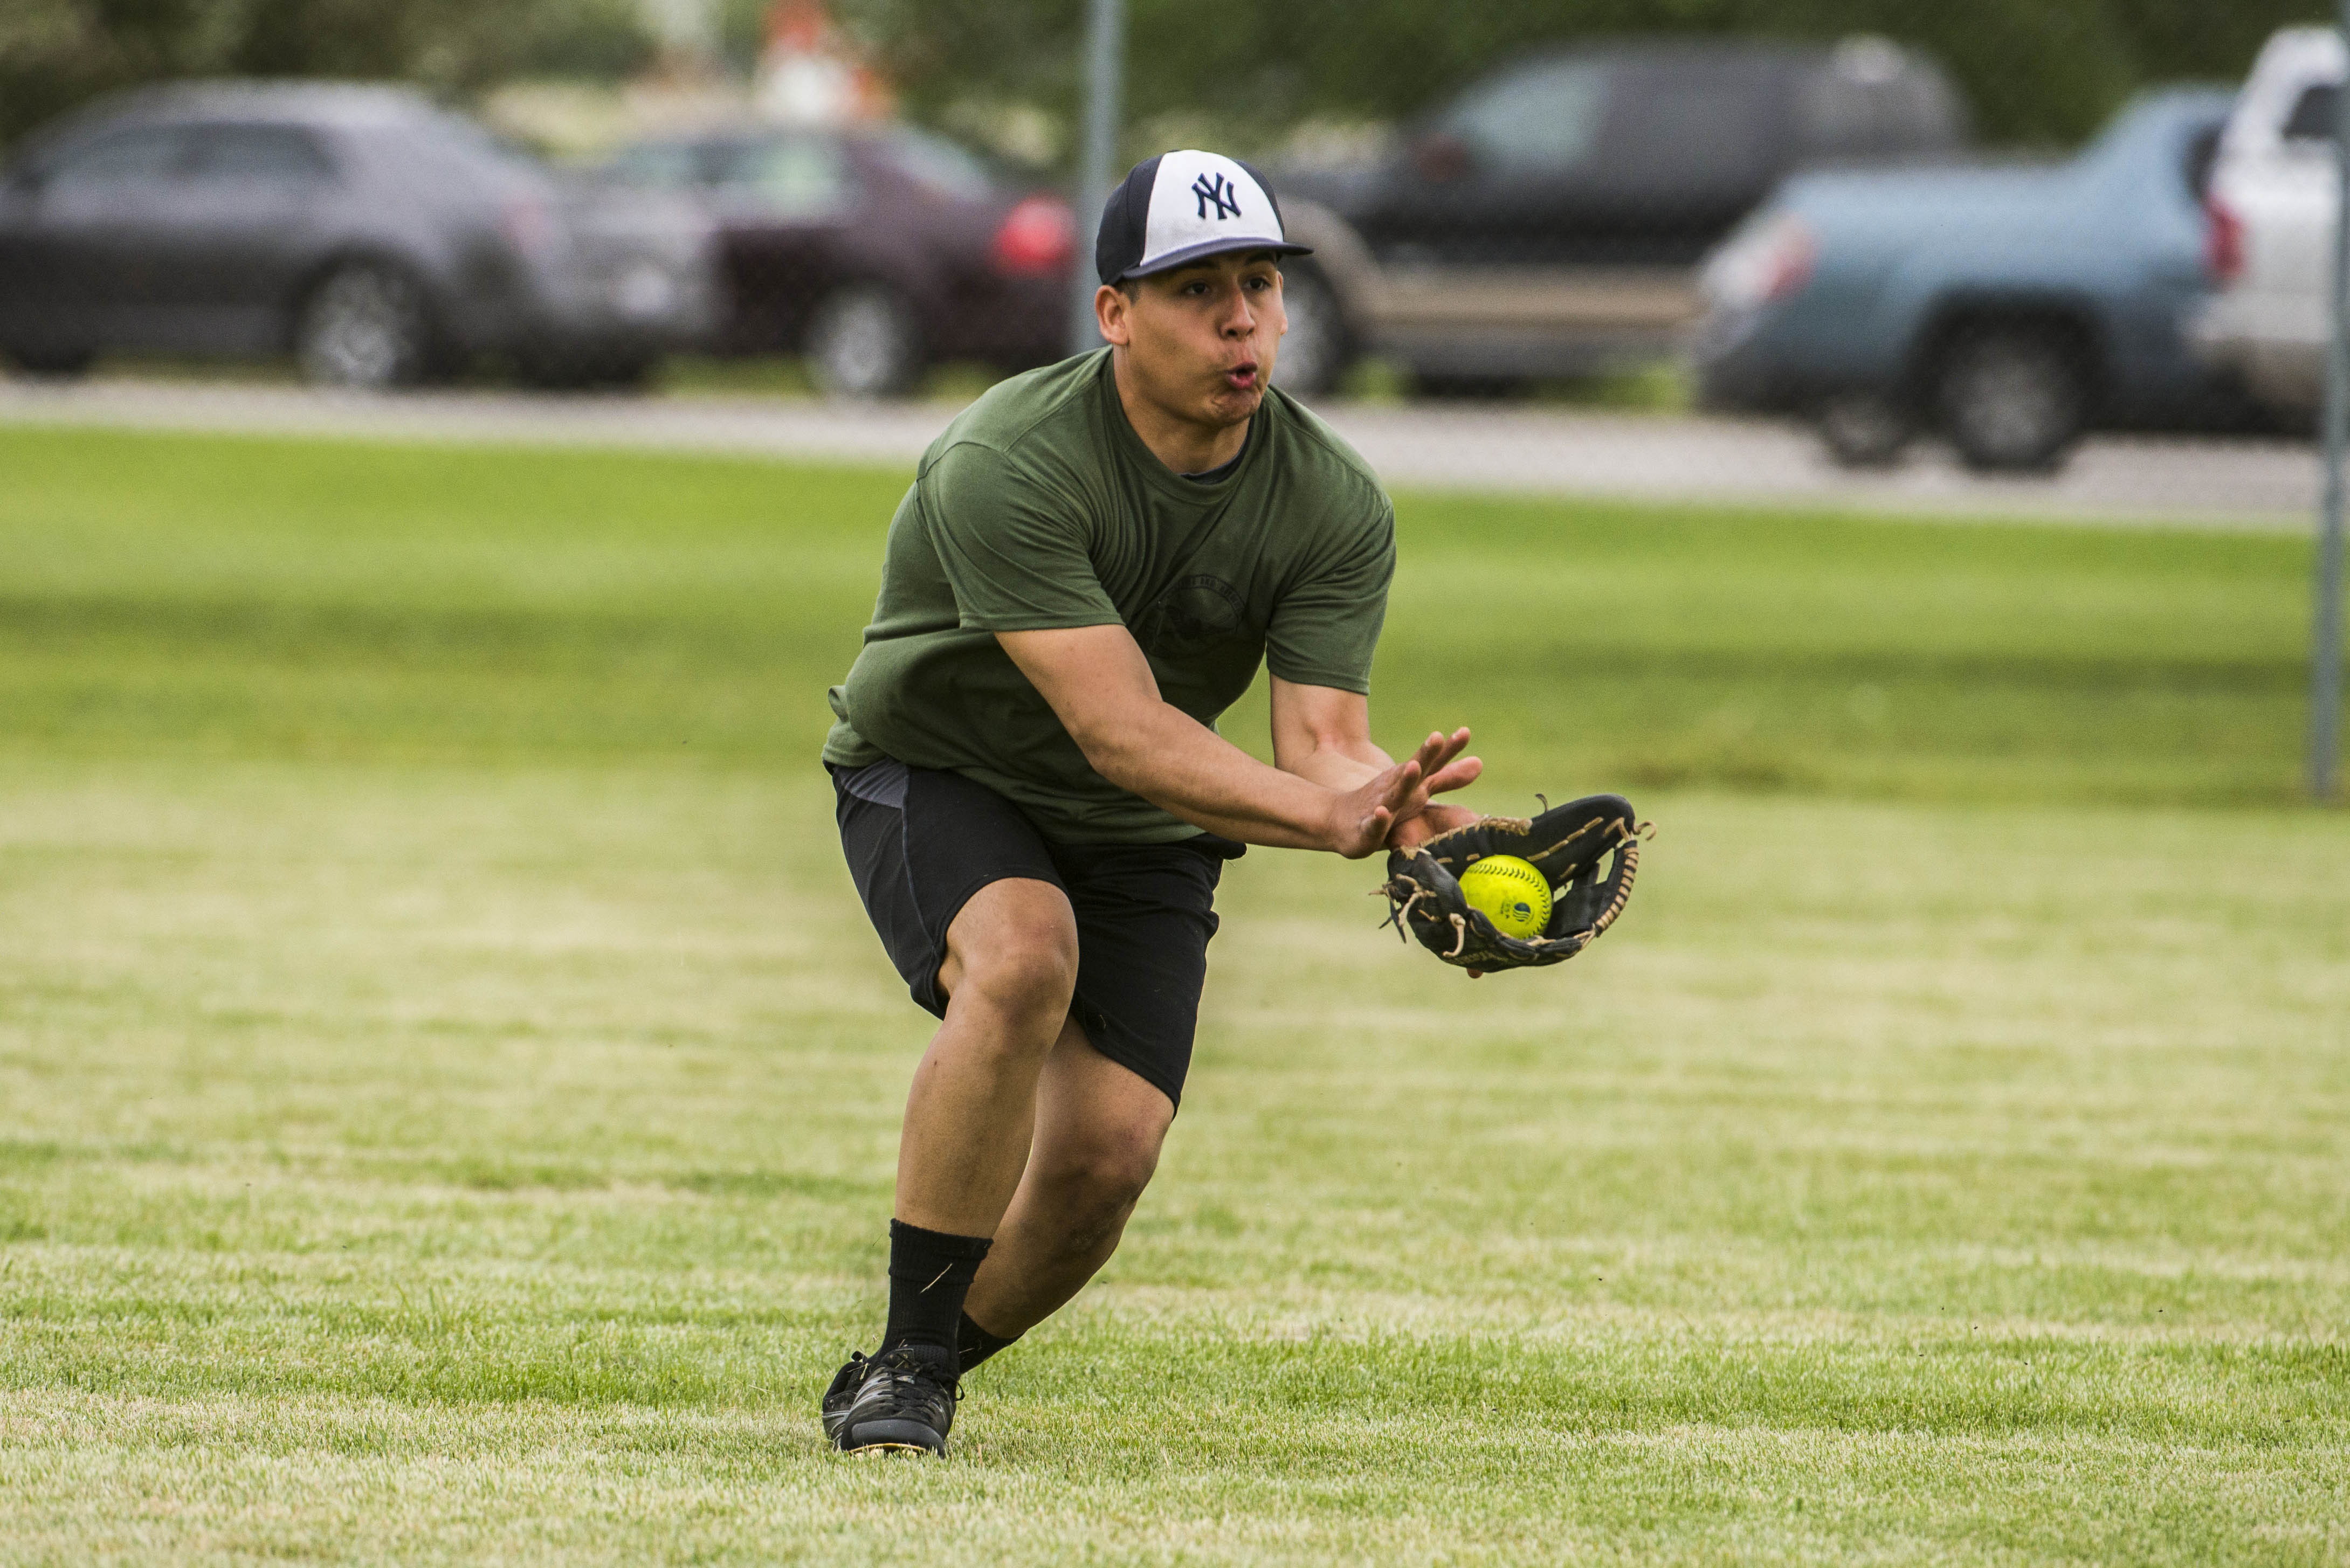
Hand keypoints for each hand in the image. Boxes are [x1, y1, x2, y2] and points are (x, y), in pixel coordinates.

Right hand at [1324, 728, 1479, 858]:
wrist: (1342, 820)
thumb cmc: (1387, 802)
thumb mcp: (1420, 789)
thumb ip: (1448, 777)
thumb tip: (1480, 763)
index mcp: (1412, 781)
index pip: (1433, 762)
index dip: (1448, 749)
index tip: (1465, 732)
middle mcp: (1397, 789)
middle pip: (1414, 770)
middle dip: (1425, 754)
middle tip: (1437, 736)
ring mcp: (1381, 806)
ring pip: (1395, 794)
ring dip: (1404, 780)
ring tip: (1414, 767)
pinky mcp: (1367, 829)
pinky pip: (1374, 824)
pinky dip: (1378, 818)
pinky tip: (1382, 812)